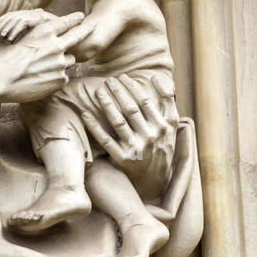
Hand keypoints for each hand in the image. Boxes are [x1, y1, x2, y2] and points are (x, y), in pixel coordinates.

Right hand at [0, 12, 82, 104]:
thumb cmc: (2, 58)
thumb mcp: (17, 37)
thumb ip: (33, 30)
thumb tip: (41, 16)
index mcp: (45, 32)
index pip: (66, 22)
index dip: (74, 19)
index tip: (81, 17)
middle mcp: (56, 45)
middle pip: (78, 36)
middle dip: (86, 30)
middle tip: (92, 27)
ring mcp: (60, 63)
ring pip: (70, 61)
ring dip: (62, 62)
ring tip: (44, 69)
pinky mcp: (60, 80)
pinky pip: (64, 77)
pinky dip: (56, 78)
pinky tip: (41, 81)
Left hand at [80, 75, 176, 199]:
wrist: (157, 180)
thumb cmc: (161, 145)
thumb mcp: (171, 123)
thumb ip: (167, 99)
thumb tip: (156, 77)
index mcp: (163, 126)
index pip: (145, 101)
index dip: (132, 87)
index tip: (122, 77)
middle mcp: (150, 136)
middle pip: (131, 109)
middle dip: (118, 92)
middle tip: (108, 81)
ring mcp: (136, 148)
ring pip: (118, 121)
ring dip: (107, 104)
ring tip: (99, 91)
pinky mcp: (123, 159)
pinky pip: (106, 140)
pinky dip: (94, 126)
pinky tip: (85, 114)